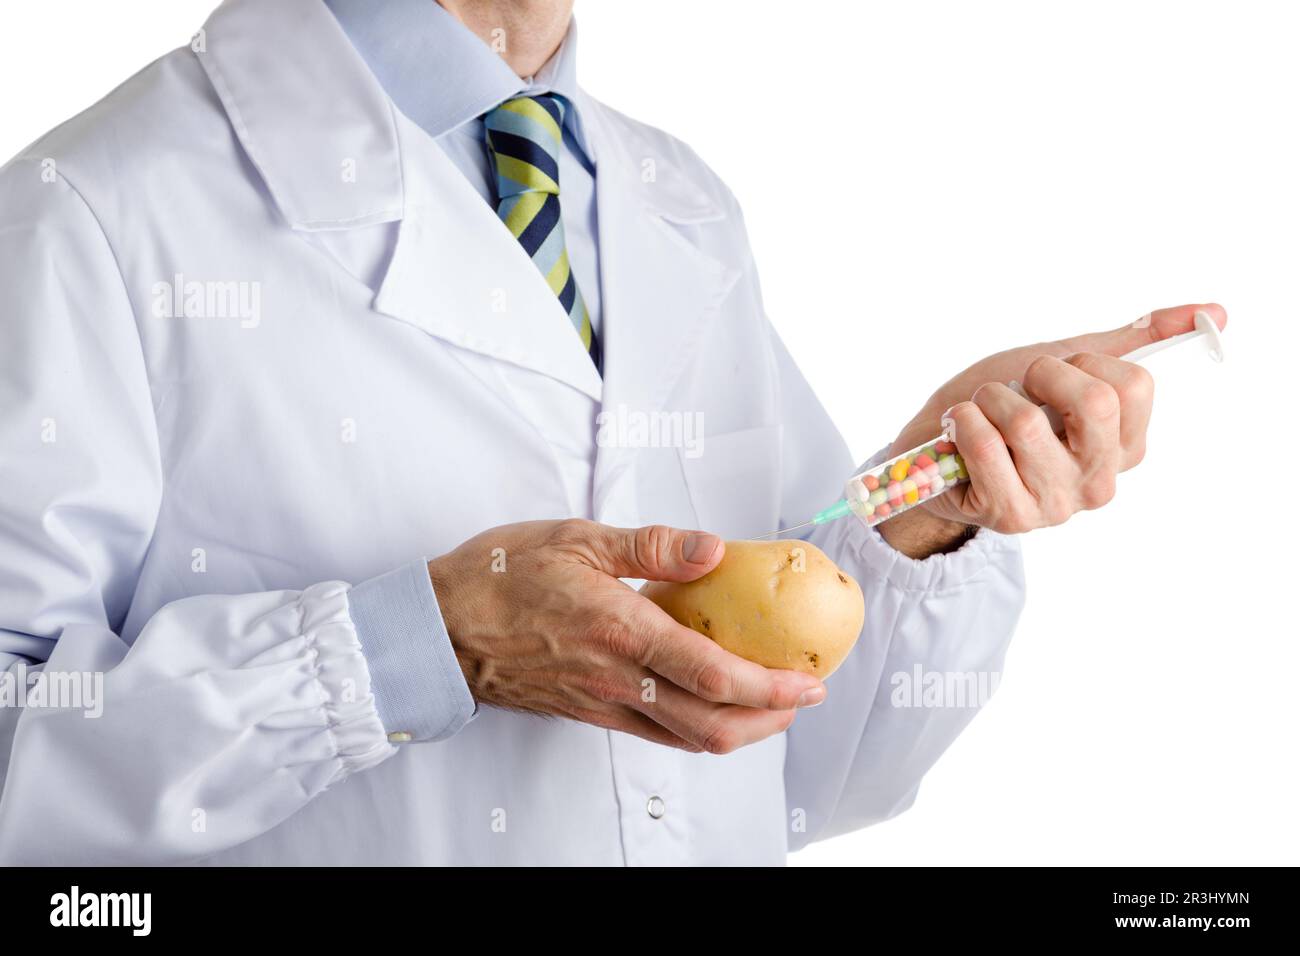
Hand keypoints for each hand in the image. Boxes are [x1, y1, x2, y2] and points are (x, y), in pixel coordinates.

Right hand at [427, 520, 826, 752]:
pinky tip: (710, 705)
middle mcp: (617, 679)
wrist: (438, 630)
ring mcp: (603, 703)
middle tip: (802, 697)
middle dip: (769, 718)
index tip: (807, 679)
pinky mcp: (588, 713)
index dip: (769, 686)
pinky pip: (655, 734)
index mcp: (620, 630)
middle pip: (711, 724)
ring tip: (770, 705)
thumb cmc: (499, 577)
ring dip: (739, 730)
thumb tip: (714, 549)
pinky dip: (697, 727)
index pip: (712, 674)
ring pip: (686, 739)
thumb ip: (651, 545)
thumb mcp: (575, 537)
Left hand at [879, 303, 1227, 554]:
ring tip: (980, 413)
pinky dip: (961, 422)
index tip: (1047, 375)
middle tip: (1014, 389)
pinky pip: (985, 446)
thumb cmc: (1004, 404)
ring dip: (988, 400)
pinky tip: (958, 432)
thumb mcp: (1067, 362)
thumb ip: (1136, 340)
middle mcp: (1100, 482)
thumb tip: (1215, 312)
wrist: (932, 445)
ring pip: (1027, 422)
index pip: (1135, 384)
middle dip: (1038, 375)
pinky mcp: (1009, 516)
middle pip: (1096, 402)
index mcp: (1125, 445)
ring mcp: (1056, 505)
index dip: (1076, 364)